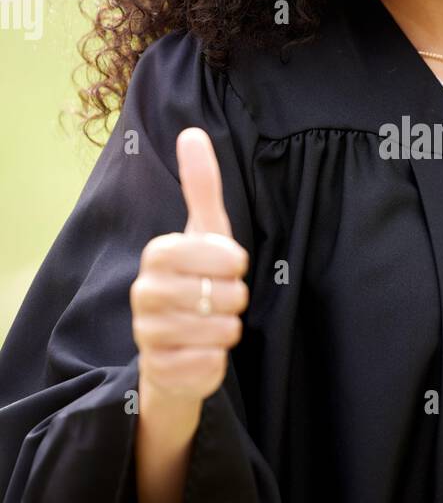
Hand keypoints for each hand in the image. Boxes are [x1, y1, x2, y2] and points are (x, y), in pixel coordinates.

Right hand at [131, 127, 249, 403]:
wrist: (173, 350)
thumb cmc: (195, 282)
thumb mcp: (203, 233)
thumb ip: (201, 185)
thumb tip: (193, 132)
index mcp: (157, 254)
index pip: (227, 256)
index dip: (237, 265)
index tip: (225, 268)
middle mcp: (144, 292)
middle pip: (229, 294)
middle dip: (235, 300)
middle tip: (216, 301)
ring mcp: (148, 333)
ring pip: (224, 329)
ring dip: (228, 329)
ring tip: (209, 325)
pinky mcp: (160, 370)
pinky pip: (212, 362)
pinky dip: (216, 359)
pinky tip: (200, 352)